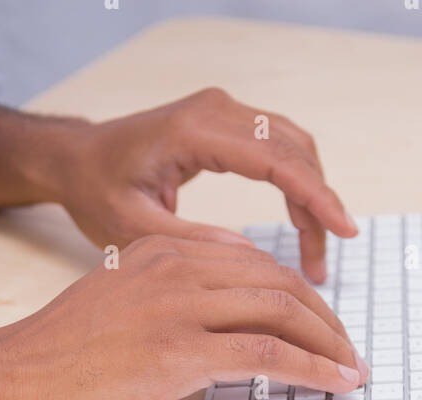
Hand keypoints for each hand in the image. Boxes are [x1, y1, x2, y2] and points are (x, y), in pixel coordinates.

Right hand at [0, 234, 368, 399]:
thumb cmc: (54, 362)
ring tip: (352, 371)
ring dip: (328, 344)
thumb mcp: (117, 314)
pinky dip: (310, 368)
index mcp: (160, 254)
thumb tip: (217, 337)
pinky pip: (264, 354)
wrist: (5, 382)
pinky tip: (333, 383)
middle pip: (277, 282)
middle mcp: (173, 269)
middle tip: (351, 352)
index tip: (324, 328)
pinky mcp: (174, 353)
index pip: (254, 264)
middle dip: (325, 319)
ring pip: (280, 311)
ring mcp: (175, 308)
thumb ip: (166, 309)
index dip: (300, 296)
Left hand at [47, 88, 357, 281]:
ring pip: (293, 151)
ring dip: (311, 201)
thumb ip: (192, 243)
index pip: (275, 159)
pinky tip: (299, 230)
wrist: (77, 160)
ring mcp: (223, 114)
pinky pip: (278, 153)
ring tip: (312, 260)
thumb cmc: (97, 191)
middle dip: (317, 210)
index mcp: (193, 130)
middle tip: (320, 267)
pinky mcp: (226, 126)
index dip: (315, 196)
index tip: (344, 229)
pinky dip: (296, 189)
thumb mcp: (135, 229)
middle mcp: (215, 111)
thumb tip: (251, 264)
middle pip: (294, 152)